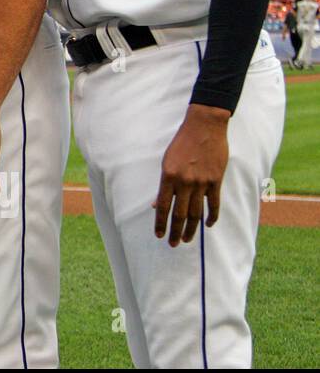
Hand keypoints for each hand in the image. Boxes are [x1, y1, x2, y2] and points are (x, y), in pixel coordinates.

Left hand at [153, 104, 229, 246]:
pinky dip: (211, 217)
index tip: (158, 235)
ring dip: (191, 229)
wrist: (204, 127)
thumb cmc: (182, 144)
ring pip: (196, 212)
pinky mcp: (216, 180)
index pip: (163, 206)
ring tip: (187, 240)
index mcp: (168, 176)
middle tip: (173, 244)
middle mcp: (184, 182)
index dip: (160, 223)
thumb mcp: (166, 162)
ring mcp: (202, 182)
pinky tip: (207, 226)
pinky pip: (214, 204)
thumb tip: (157, 205)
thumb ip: (163, 185)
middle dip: (175, 231)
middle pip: (180, 214)